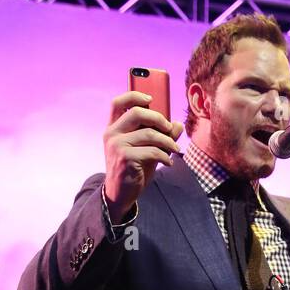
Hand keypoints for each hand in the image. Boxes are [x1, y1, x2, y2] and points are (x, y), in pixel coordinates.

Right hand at [103, 90, 182, 220]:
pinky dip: (165, 156)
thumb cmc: (133, 168)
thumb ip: (160, 136)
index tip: (151, 98)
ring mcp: (117, 145)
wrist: (120, 193)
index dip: (135, 96)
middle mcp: (112, 133)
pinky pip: (152, 151)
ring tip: (175, 150)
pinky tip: (168, 162)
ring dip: (168, 141)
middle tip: (169, 128)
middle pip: (136, 112)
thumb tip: (178, 124)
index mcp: (113, 127)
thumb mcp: (146, 149)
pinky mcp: (125, 158)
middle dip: (158, 118)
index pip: (118, 102)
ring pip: (149, 133)